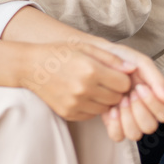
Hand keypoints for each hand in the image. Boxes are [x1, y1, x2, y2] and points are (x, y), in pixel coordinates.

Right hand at [19, 42, 134, 121]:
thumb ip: (111, 59)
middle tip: (103, 80)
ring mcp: (75, 104)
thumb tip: (132, 69)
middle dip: (114, 90)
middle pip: (117, 98)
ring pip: (105, 109)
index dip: (122, 78)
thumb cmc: (59, 54)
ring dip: (103, 100)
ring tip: (91, 87)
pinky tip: (81, 94)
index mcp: (91, 70)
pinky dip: (91, 107)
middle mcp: (84, 89)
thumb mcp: (85, 48)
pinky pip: (91, 115)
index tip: (114, 74)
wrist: (30, 67)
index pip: (124, 83)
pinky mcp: (69, 114)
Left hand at [94, 42, 163, 141]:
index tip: (140, 87)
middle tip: (130, 93)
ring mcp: (128, 119)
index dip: (153, 104)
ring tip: (120, 100)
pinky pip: (118, 136)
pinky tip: (111, 109)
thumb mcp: (140, 62)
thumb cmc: (121, 59)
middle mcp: (144, 112)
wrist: (96, 57)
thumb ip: (156, 78)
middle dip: (139, 110)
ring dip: (128, 118)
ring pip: (135, 135)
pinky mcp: (113, 122)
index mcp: (154, 98)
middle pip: (150, 127)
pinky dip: (115, 125)